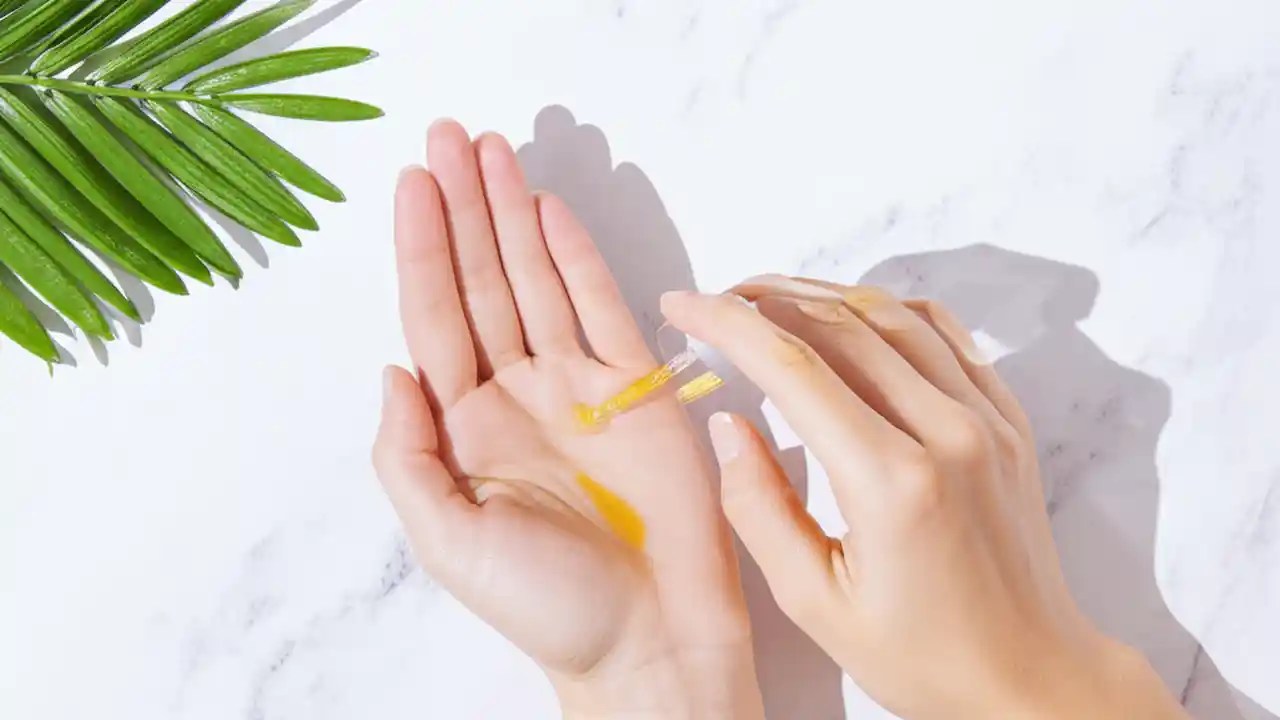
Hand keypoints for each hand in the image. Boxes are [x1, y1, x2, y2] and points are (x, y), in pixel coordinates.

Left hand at [373, 120, 763, 719]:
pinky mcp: (635, 388)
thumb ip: (407, 453)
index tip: (413, 183)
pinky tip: (551, 211)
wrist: (650, 636)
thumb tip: (392, 368)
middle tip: (450, 137)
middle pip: (482, 283)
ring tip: (494, 152)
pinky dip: (577, 257)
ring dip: (513, 216)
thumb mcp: (446, 538)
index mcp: (464, 428)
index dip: (423, 249)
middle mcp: (516, 395)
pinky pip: (601, 307)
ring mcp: (577, 387)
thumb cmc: (547, 604)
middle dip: (464, 210)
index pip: (436, 317)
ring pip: (537, 282)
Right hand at [662, 279, 1186, 719]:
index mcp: (892, 481)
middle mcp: (948, 433)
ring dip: (824, 294)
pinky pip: (947, 335)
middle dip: (766, 298)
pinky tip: (854, 316)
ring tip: (771, 297)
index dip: (728, 324)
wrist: (1032, 678)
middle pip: (841, 324)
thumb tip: (727, 423)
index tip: (684, 306)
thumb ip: (759, 508)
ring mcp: (988, 420)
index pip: (794, 367)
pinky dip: (891, 311)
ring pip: (895, 316)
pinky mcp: (1009, 421)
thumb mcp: (815, 603)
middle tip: (717, 302)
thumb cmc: (925, 656)